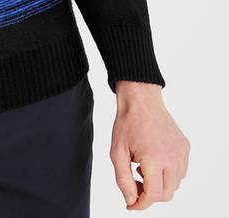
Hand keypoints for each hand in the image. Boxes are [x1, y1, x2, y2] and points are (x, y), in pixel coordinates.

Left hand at [110, 81, 189, 209]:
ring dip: (160, 184)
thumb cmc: (127, 123)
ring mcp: (181, 152)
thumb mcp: (117, 152)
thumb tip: (131, 201)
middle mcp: (172, 157)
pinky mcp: (185, 147)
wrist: (141, 98)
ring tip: (142, 168)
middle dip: (150, 195)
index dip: (141, 204)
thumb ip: (123, 180)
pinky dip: (169, 174)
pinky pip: (181, 171)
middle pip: (166, 194)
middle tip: (134, 183)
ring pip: (175, 184)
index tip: (131, 203)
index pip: (153, 196)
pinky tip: (154, 161)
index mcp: (154, 159)